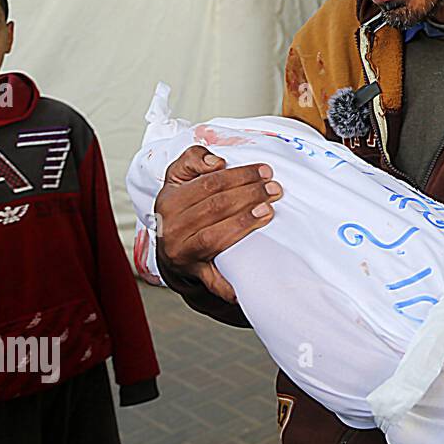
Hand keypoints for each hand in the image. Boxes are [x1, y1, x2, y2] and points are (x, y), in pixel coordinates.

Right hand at [153, 145, 281, 302]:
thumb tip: (216, 162)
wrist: (173, 248)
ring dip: (244, 223)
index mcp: (169, 201)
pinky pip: (213, 279)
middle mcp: (172, 228)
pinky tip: (248, 279)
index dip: (239, 176)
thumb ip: (193, 159)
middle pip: (215, 208)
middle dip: (248, 195)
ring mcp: (182, 252)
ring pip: (215, 237)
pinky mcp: (195, 273)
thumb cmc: (184, 206)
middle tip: (274, 190)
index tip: (265, 171)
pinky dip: (229, 284)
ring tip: (268, 211)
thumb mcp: (180, 177)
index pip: (209, 184)